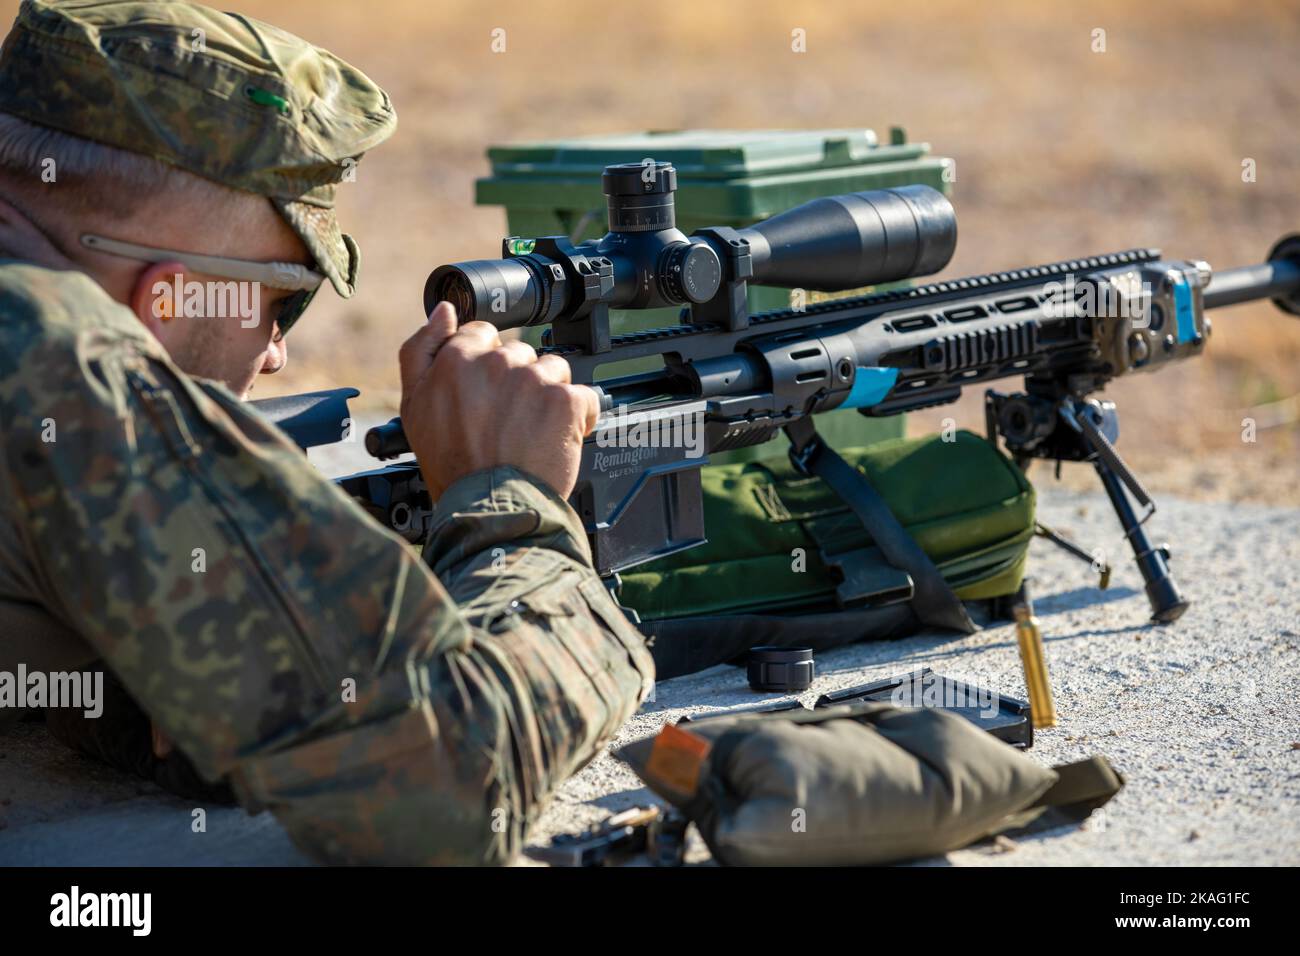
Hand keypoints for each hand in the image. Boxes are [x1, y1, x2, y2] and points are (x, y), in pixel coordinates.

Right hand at [398, 302, 598, 499]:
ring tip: (532, 432)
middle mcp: (496, 362)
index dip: (487, 368)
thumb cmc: (451, 465)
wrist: (488, 508)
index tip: (487, 397)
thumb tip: (444, 310)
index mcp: (457, 358)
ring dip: (548, 396)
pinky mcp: (565, 400)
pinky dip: (578, 418)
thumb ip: (422, 349)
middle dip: (518, 383)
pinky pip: (583, 396)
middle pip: (520, 353)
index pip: (484, 335)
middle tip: (506, 423)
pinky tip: (558, 439)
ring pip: (553, 370)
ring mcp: (534, 379)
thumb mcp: (413, 406)